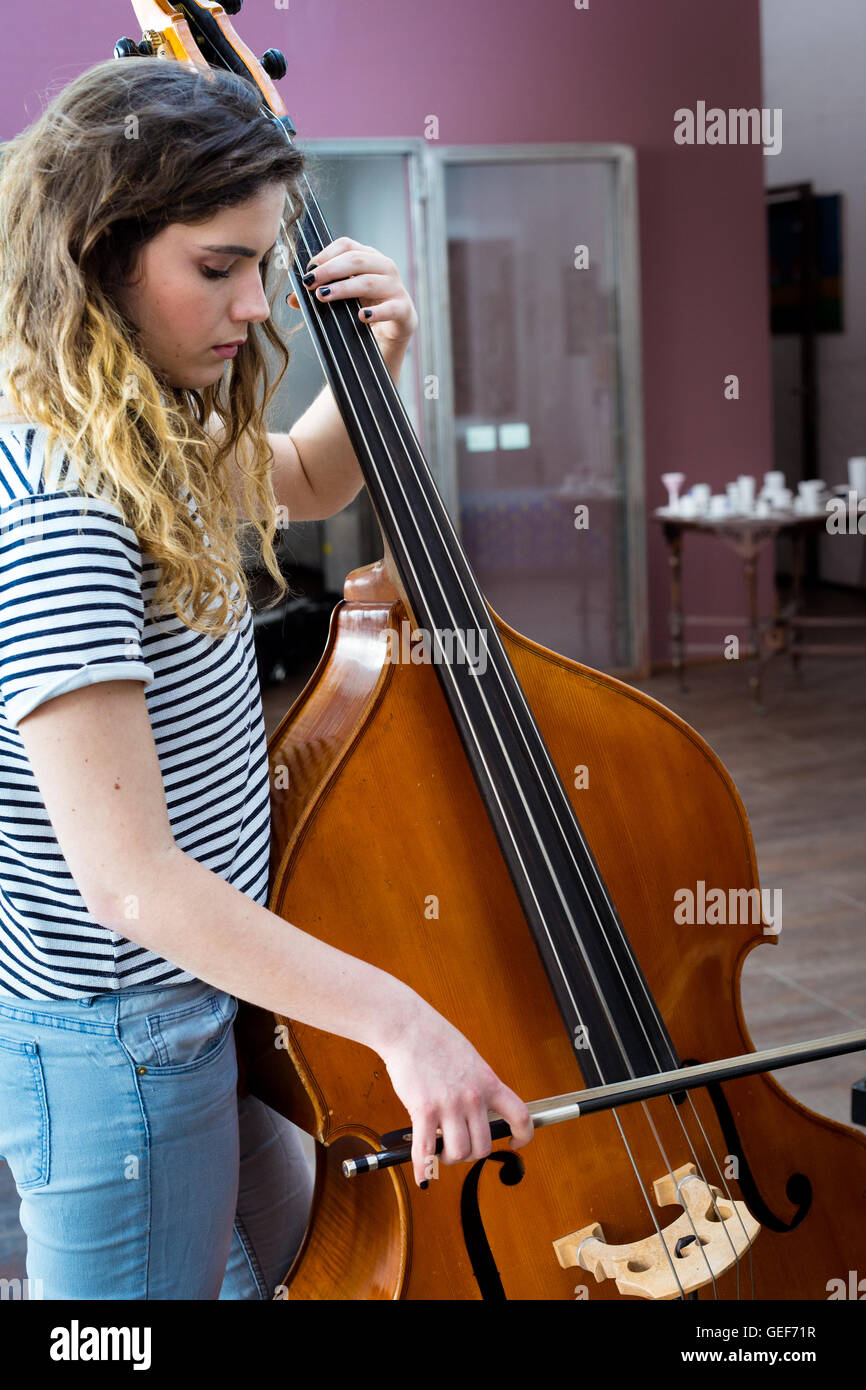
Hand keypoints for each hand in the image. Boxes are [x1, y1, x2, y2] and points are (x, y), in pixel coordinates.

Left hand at [286, 236, 418, 347]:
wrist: (390, 338)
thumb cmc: (364, 312)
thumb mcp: (341, 302)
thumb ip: (320, 296)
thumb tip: (292, 298)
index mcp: (369, 259)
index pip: (347, 246)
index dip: (326, 255)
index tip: (309, 270)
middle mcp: (384, 268)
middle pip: (356, 260)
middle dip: (329, 270)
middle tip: (310, 283)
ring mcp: (396, 288)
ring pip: (369, 282)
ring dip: (344, 288)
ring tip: (324, 297)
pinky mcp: (404, 311)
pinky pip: (391, 308)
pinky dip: (376, 313)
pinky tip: (361, 317)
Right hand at [378, 1000, 533, 1187]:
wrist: (409, 1027)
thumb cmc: (436, 1039)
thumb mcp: (471, 1060)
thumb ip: (479, 1085)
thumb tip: (480, 1109)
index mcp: (489, 1083)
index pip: (520, 1116)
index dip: (523, 1136)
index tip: (516, 1142)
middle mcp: (473, 1097)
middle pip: (484, 1145)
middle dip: (472, 1153)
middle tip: (460, 1147)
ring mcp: (449, 1105)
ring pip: (459, 1152)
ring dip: (450, 1159)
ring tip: (441, 1152)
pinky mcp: (424, 1110)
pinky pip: (427, 1151)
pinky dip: (424, 1169)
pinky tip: (422, 1177)